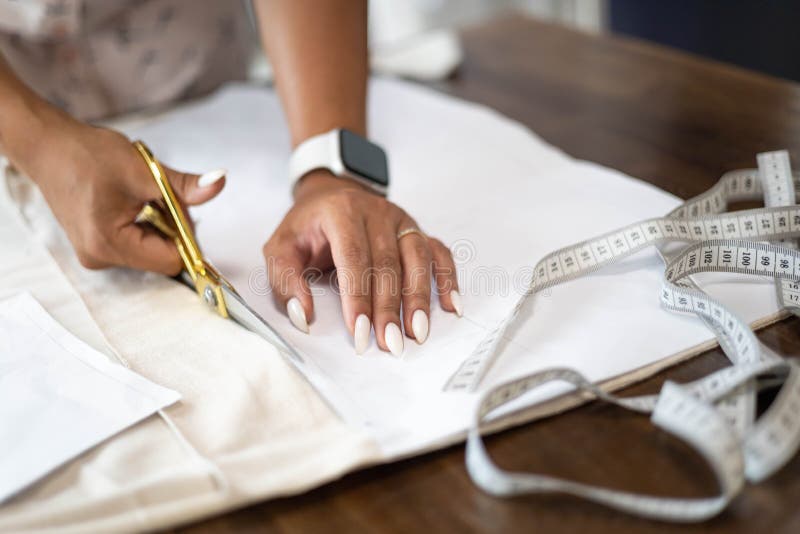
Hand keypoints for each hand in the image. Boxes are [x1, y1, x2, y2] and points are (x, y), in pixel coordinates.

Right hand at [17, 115, 225, 273]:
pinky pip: (136, 243)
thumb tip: (219, 183)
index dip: (184, 235)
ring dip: (158, 223)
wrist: (49, 146)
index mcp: (109, 245)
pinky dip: (144, 223)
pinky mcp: (97, 246)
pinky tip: (129, 202)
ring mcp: (97, 254)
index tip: (179, 208)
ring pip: (151, 249)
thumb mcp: (144, 169)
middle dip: (170, 227)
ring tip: (138, 196)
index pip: (171, 260)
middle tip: (156, 196)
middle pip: (162, 256)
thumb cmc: (87, 155)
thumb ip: (184, 186)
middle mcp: (101, 258)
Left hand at [262, 170, 462, 355]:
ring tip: (418, 332)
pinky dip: (447, 279)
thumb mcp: (280, 248)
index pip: (354, 258)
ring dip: (419, 298)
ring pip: (418, 258)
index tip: (359, 332)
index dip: (358, 297)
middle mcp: (377, 211)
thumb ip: (286, 281)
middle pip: (388, 263)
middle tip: (390, 343)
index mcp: (341, 212)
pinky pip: (439, 252)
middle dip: (389, 307)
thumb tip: (304, 316)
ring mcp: (401, 220)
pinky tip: (452, 306)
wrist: (330, 194)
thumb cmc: (306, 228)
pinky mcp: (417, 229)